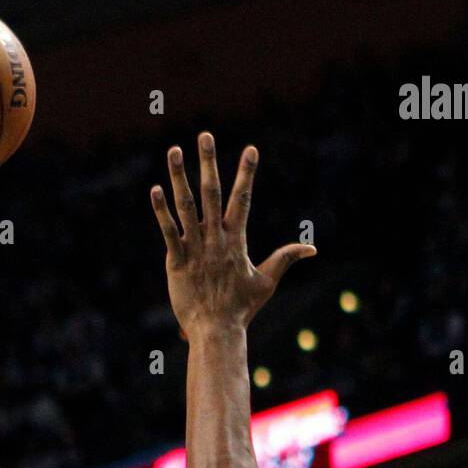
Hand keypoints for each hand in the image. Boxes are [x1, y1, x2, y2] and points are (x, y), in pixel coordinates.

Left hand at [150, 132, 314, 336]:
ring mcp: (195, 249)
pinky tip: (155, 190)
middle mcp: (215, 239)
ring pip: (186, 206)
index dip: (247, 174)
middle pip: (212, 193)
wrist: (216, 331)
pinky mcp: (176, 261)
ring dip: (179, 177)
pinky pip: (168, 232)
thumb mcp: (267, 282)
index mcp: (236, 241)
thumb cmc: (241, 309)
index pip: (243, 200)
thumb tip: (312, 248)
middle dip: (209, 162)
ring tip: (174, 150)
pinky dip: (162, 212)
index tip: (251, 149)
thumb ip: (286, 259)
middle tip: (205, 135)